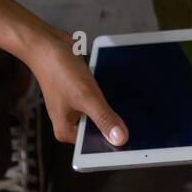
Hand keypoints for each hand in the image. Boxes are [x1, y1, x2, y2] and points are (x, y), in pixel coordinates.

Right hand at [27, 27, 128, 147]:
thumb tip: (121, 140)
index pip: (94, 147)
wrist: (48, 44)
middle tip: (143, 125)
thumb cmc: (60, 71)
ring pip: (102, 115)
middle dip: (116, 127)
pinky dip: (110, 98)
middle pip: (99, 131)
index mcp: (67, 131)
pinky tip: (126, 95)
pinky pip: (101, 101)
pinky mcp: (82, 94)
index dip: (114, 144)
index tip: (137, 143)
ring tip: (139, 111)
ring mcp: (76, 108)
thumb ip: (103, 118)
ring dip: (115, 111)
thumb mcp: (86, 97)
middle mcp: (71, 122)